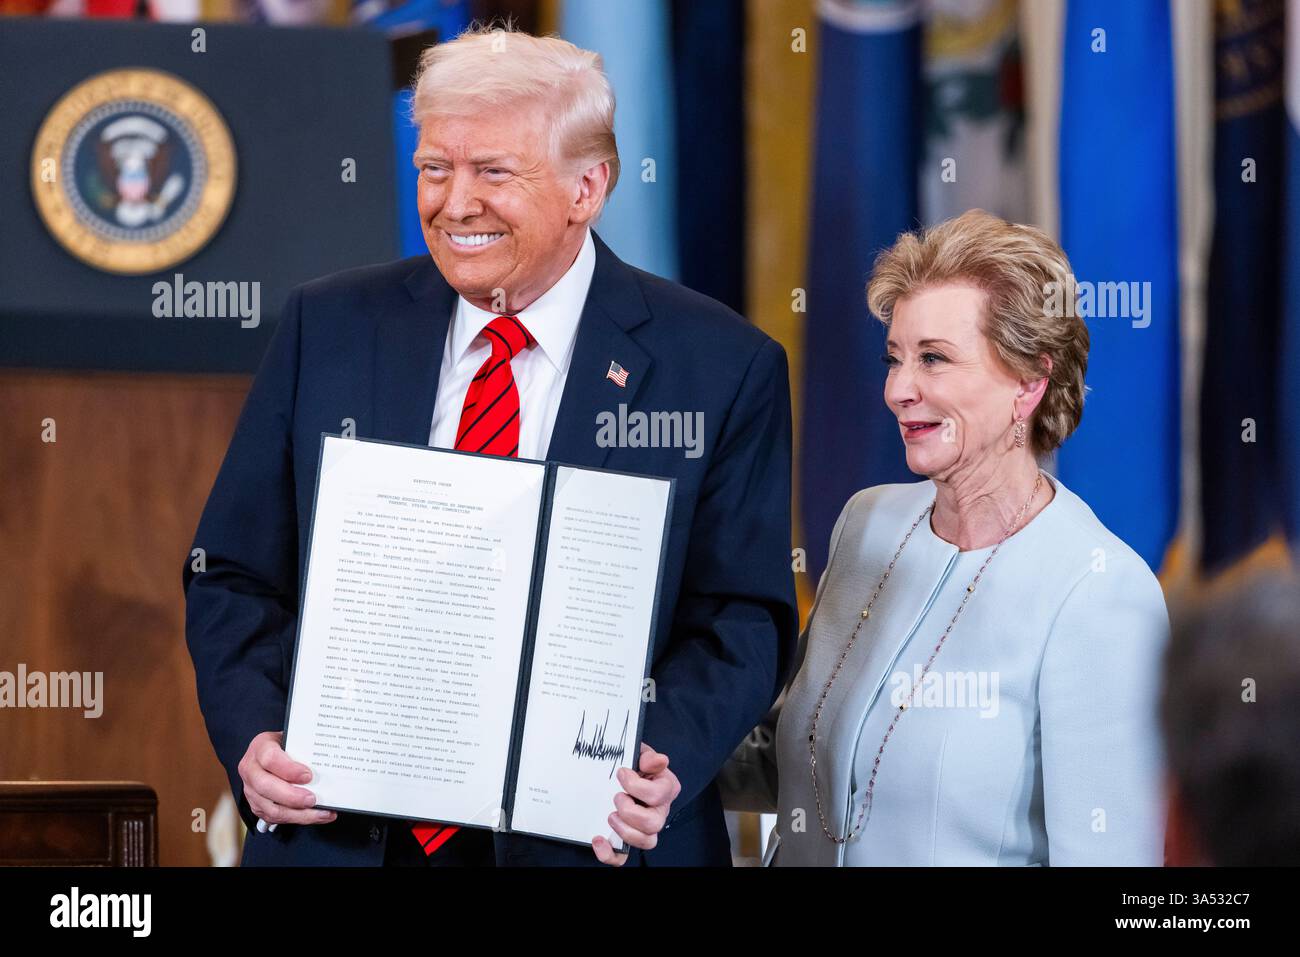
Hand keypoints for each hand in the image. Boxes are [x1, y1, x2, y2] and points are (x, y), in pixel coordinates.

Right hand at [238, 730, 336, 826]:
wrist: (268, 754)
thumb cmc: (284, 747)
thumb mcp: (292, 739)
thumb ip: (304, 748)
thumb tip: (326, 760)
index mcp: (260, 747)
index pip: (270, 759)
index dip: (289, 770)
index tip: (308, 776)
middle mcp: (251, 770)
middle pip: (266, 787)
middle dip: (292, 797)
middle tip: (313, 799)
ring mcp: (251, 790)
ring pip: (271, 809)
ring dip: (299, 814)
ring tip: (321, 813)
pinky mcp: (257, 806)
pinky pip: (276, 818)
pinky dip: (298, 819)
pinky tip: (315, 816)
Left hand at [592, 742, 680, 865]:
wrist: (622, 777)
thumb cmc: (636, 767)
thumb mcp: (641, 755)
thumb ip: (648, 757)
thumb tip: (658, 761)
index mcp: (665, 789)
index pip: (659, 794)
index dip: (637, 786)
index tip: (622, 774)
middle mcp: (659, 812)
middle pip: (653, 823)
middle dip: (630, 811)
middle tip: (617, 797)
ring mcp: (645, 829)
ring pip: (646, 842)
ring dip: (624, 830)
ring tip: (611, 816)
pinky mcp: (628, 841)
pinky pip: (623, 857)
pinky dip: (609, 853)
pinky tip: (598, 840)